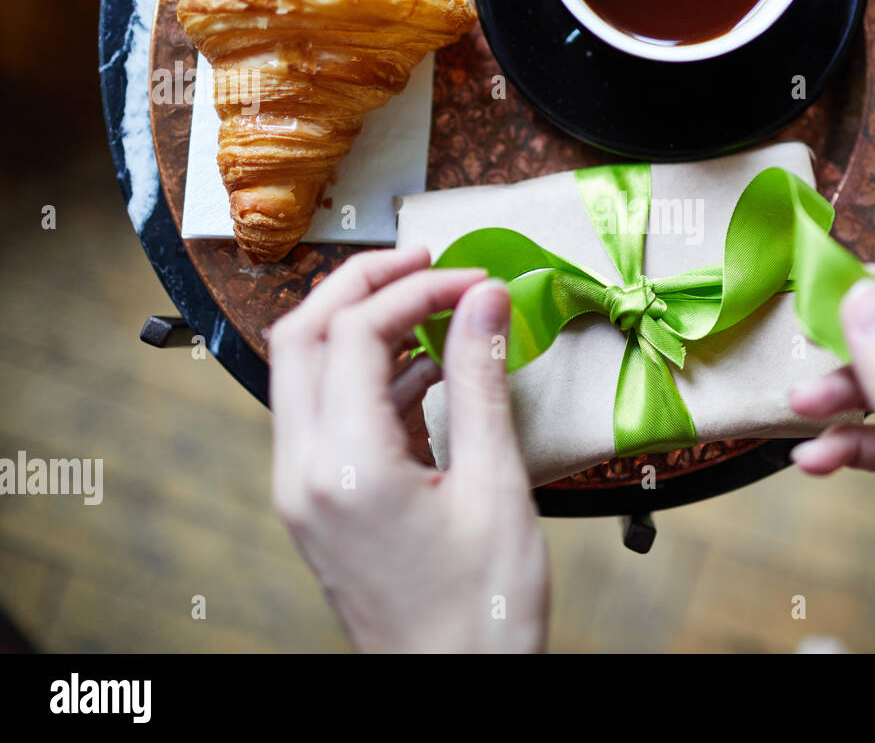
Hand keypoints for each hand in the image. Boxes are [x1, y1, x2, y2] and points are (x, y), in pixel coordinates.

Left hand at [268, 247, 548, 652]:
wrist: (452, 691)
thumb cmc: (483, 612)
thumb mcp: (496, 488)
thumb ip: (481, 381)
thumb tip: (484, 300)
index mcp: (346, 467)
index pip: (358, 331)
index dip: (417, 288)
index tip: (473, 280)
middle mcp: (303, 473)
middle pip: (301, 336)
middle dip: (360, 284)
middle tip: (425, 263)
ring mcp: (301, 491)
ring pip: (300, 372)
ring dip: (355, 326)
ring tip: (427, 307)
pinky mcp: (315, 505)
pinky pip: (321, 415)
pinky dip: (363, 377)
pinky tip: (423, 374)